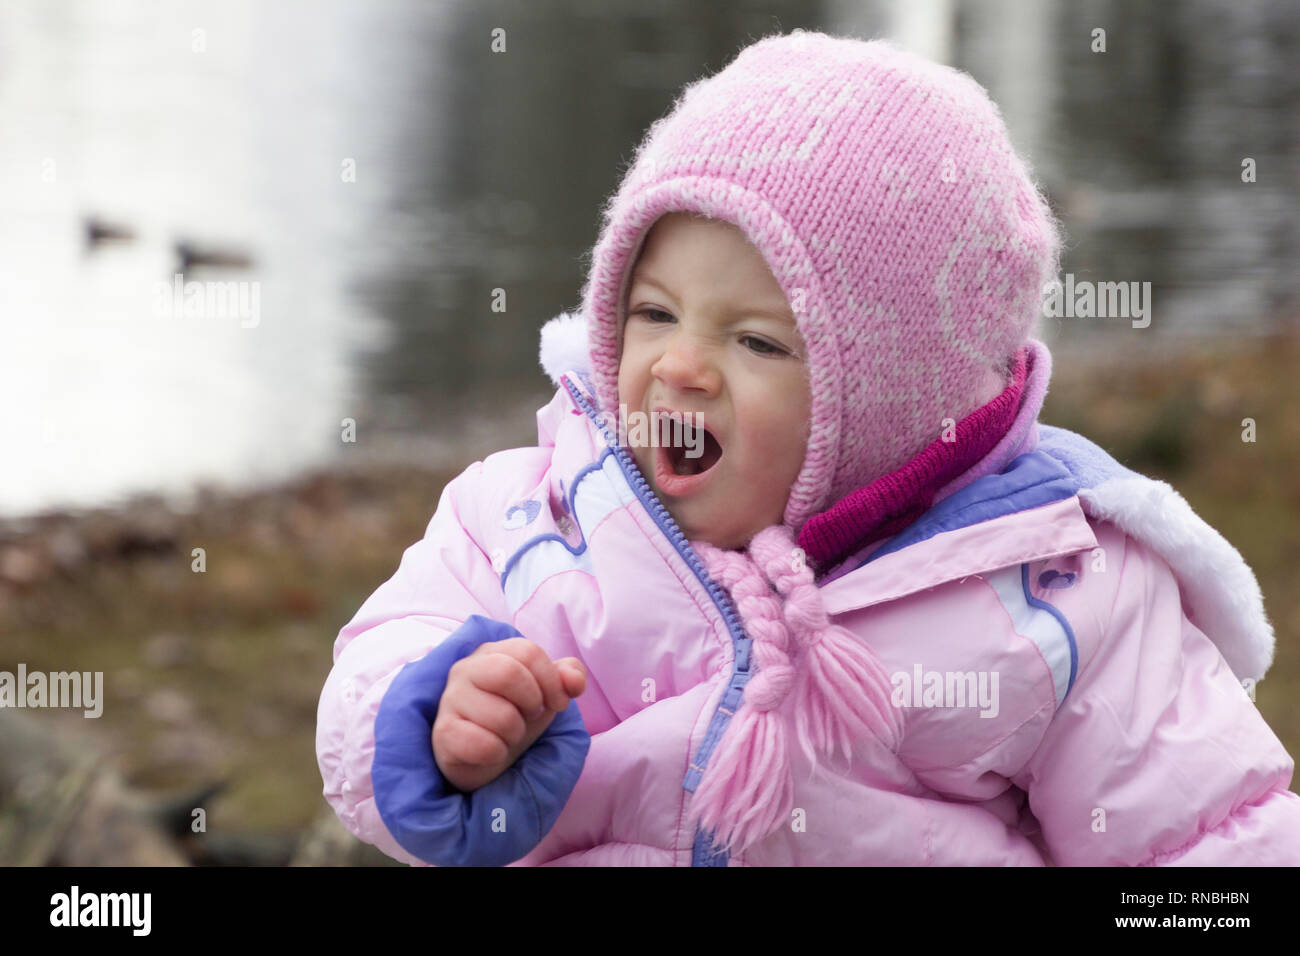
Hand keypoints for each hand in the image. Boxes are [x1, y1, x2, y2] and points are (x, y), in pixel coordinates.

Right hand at [432, 637, 585, 792]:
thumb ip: (566, 677)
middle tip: (530, 716)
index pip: (528, 651)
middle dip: (532, 702)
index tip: (557, 702)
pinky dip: (497, 753)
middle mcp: (465, 669)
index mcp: (491, 652)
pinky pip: (483, 744)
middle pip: (510, 673)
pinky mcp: (443, 732)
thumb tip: (573, 681)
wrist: (483, 757)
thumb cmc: (514, 715)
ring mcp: (450, 699)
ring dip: (515, 733)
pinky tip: (491, 751)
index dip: (551, 680)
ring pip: (501, 715)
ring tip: (506, 735)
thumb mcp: (546, 694)